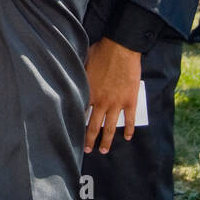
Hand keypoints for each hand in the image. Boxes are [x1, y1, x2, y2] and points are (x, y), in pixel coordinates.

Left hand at [83, 37, 142, 153]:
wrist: (121, 49)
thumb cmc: (100, 53)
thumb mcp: (82, 65)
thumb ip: (78, 77)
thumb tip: (69, 80)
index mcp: (88, 93)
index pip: (80, 114)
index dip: (76, 125)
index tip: (72, 135)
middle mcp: (101, 102)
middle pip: (93, 125)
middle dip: (89, 140)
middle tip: (87, 150)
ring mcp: (116, 103)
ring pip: (110, 127)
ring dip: (106, 140)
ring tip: (104, 150)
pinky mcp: (130, 100)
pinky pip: (129, 119)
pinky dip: (128, 129)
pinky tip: (127, 137)